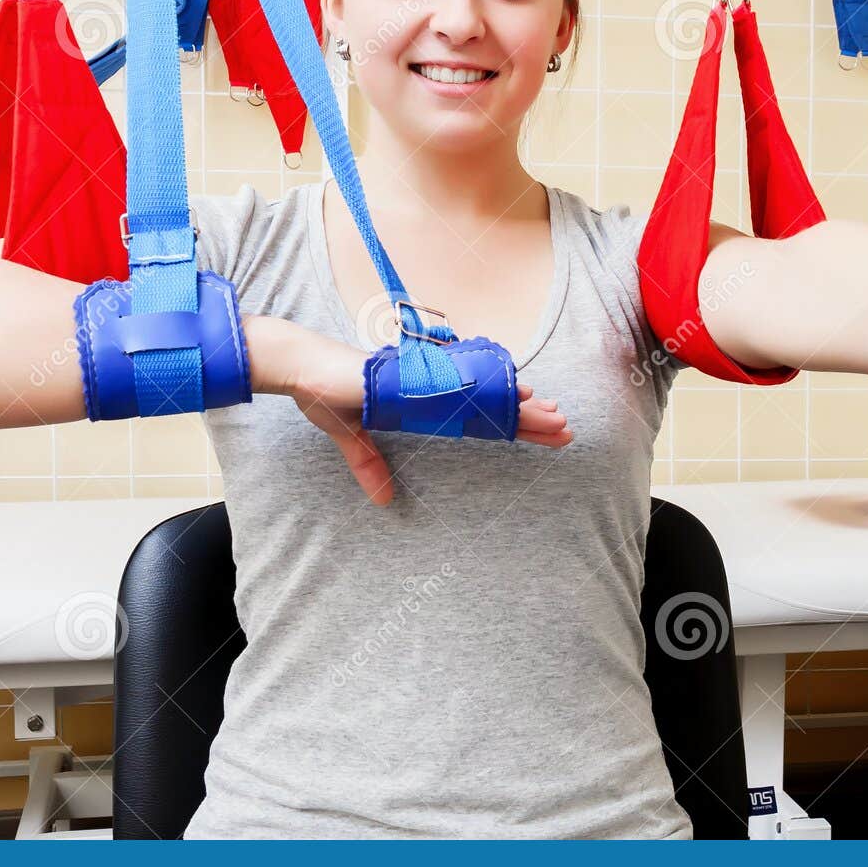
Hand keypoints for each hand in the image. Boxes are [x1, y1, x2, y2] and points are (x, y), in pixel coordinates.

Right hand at [248, 317, 571, 504]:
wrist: (301, 366)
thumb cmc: (325, 394)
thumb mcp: (352, 437)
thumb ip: (369, 464)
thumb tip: (384, 500)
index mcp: (424, 403)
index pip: (477, 419)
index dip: (511, 426)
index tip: (544, 431)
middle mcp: (432, 389)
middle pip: (491, 406)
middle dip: (529, 418)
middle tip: (566, 427)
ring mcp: (425, 377)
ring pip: (485, 394)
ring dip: (520, 405)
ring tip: (554, 415)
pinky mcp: (414, 371)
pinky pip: (462, 382)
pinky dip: (489, 387)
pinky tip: (517, 389)